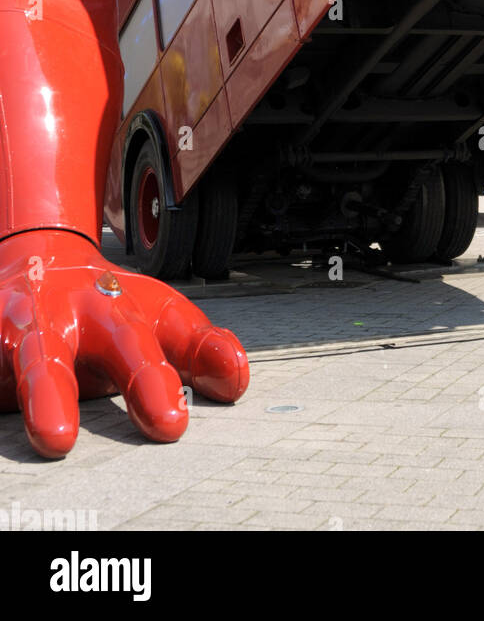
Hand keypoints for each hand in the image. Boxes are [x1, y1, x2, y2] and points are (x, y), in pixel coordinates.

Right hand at [0, 229, 248, 457]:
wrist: (38, 262)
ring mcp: (31, 321)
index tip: (216, 398)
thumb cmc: (103, 311)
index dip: (202, 361)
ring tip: (56, 438)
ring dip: (48, 395)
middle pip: (121, 339)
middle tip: (168, 423)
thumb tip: (235, 382)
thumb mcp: (155, 321)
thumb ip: (196, 352)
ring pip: (41, 354)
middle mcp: (87, 309)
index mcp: (133, 308)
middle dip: (144, 378)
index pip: (174, 335)